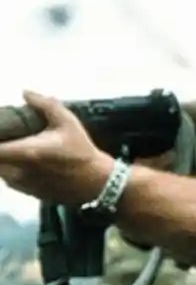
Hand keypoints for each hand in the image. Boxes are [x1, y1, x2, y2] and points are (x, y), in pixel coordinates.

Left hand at [0, 91, 114, 204]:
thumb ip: (45, 105)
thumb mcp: (68, 122)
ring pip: (0, 170)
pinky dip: (10, 169)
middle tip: (10, 137)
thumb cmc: (82, 151)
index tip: (2, 130)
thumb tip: (25, 92)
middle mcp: (18, 171)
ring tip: (18, 147)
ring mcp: (21, 184)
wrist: (96, 181)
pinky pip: (9, 179)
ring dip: (4, 158)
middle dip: (1, 147)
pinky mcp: (26, 192)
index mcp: (26, 152)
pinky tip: (27, 161)